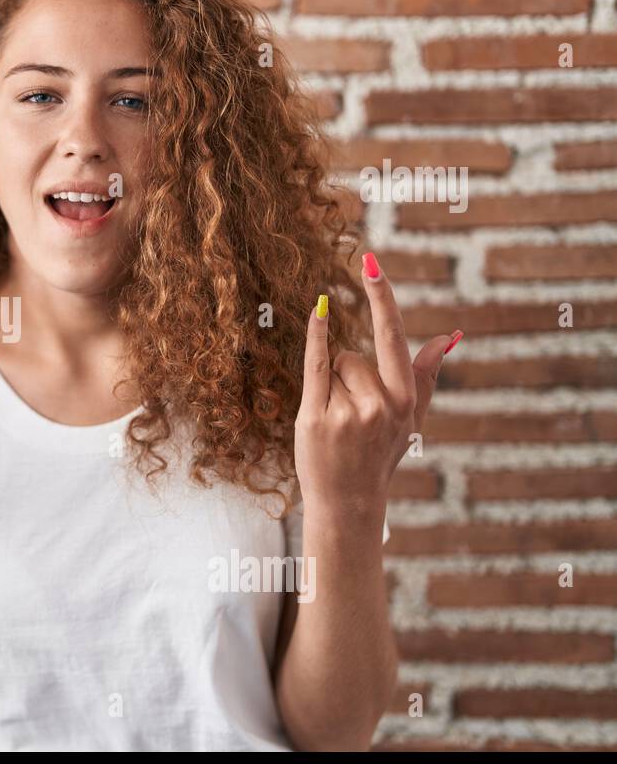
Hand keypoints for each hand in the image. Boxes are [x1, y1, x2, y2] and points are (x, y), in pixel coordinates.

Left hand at [294, 252, 459, 522]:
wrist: (348, 502)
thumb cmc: (380, 456)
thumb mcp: (412, 419)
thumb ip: (427, 375)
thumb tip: (451, 335)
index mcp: (405, 400)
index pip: (392, 337)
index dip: (382, 299)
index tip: (371, 261)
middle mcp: (379, 404)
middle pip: (353, 355)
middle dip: (348, 374)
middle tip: (351, 414)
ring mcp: (346, 412)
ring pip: (333, 365)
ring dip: (331, 386)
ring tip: (338, 423)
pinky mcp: (315, 417)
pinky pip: (313, 365)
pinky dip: (315, 336)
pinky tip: (317, 310)